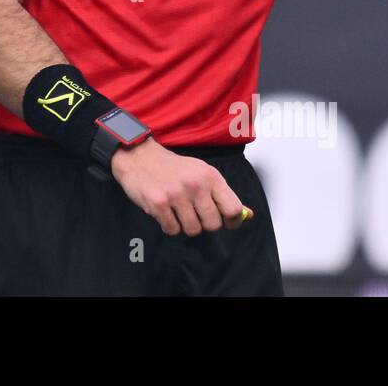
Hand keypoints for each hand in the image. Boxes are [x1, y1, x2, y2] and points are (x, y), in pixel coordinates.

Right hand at [111, 138, 252, 235]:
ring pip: (193, 230)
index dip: (232, 221)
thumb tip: (249, 215)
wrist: (139, 156)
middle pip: (213, 224)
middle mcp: (196, 185)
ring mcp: (176, 195)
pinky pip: (172, 230)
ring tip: (178, 211)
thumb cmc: (173, 168)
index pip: (234, 208)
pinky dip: (169, 226)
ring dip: (185, 225)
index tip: (226, 221)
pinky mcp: (158, 205)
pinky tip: (165, 212)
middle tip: (194, 213)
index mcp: (210, 176)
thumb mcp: (202, 173)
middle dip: (204, 223)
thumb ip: (223, 194)